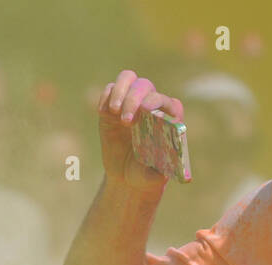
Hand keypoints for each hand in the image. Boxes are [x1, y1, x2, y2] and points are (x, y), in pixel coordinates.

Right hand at [97, 70, 184, 193]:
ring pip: (127, 79)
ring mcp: (131, 103)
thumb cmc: (146, 175)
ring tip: (112, 111)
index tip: (145, 111)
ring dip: (119, 91)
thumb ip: (158, 172)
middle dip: (134, 99)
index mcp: (169, 118)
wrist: (128, 176)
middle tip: (125, 121)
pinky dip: (104, 97)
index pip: (165, 101)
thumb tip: (161, 167)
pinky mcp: (112, 108)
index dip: (155, 101)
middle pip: (144, 86)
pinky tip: (103, 113)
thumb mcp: (153, 178)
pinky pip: (109, 89)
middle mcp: (151, 105)